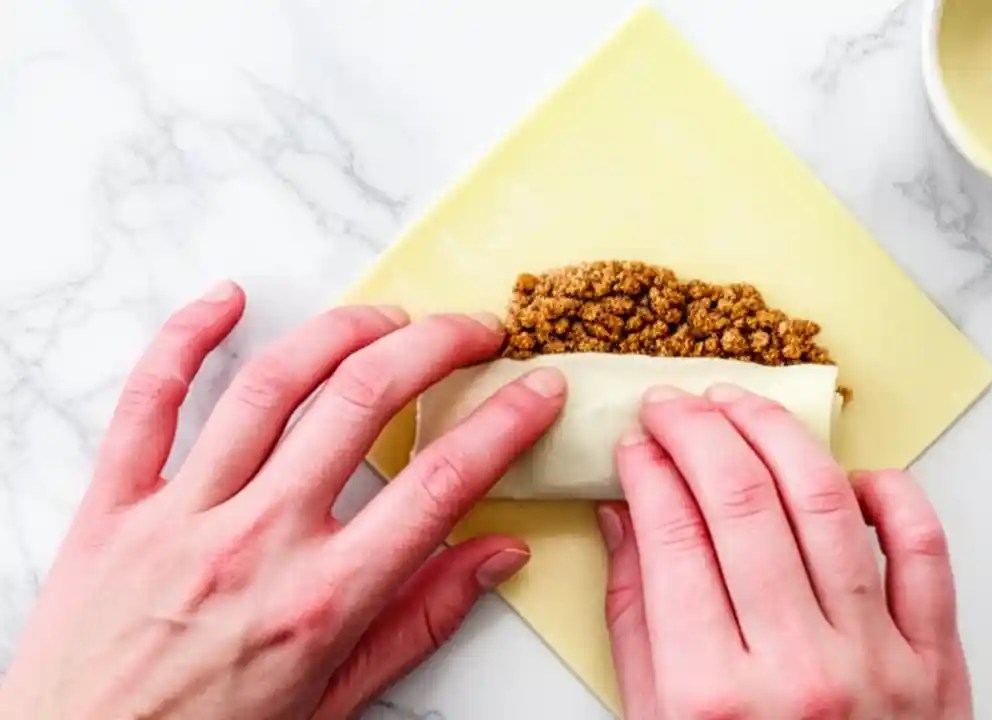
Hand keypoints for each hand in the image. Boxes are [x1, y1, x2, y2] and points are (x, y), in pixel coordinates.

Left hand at [0, 282, 566, 718]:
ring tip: (389, 315)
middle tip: (474, 331)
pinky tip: (226, 300)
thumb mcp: (337, 700)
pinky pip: (147, 400)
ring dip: (343, 330)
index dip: (504, 424)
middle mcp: (257, 541)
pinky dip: (184, 337)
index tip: (534, 390)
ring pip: (271, 384)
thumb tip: (497, 554)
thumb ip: (422, 619)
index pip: (440, 483)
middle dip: (436, 346)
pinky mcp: (114, 503)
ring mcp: (181, 514)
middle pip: (363, 402)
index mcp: (322, 597)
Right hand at [599, 385, 971, 718]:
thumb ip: (637, 619)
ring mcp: (876, 660)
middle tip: (676, 404)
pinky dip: (888, 492)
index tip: (637, 442)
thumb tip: (624, 513)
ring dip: (776, 433)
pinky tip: (845, 473)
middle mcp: (797, 670)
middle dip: (699, 430)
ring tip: (741, 405)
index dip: (649, 469)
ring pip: (825, 503)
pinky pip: (923, 546)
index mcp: (712, 697)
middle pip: (742, 502)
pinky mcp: (936, 660)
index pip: (674, 536)